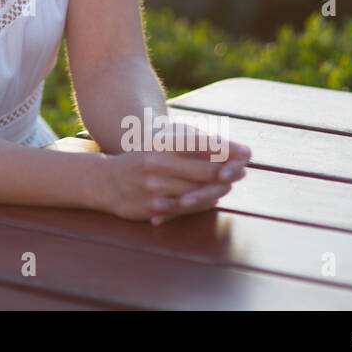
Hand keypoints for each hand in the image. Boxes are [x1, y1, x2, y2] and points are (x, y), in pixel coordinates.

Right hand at [94, 124, 250, 223]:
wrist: (104, 180)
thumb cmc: (139, 159)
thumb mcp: (159, 145)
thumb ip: (188, 145)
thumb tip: (225, 146)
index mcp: (161, 144)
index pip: (202, 144)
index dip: (228, 149)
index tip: (247, 151)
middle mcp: (158, 163)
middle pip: (206, 170)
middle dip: (229, 171)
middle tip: (244, 170)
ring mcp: (156, 187)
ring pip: (199, 192)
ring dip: (219, 189)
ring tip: (230, 184)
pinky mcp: (153, 206)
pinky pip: (187, 208)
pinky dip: (202, 203)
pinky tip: (211, 198)